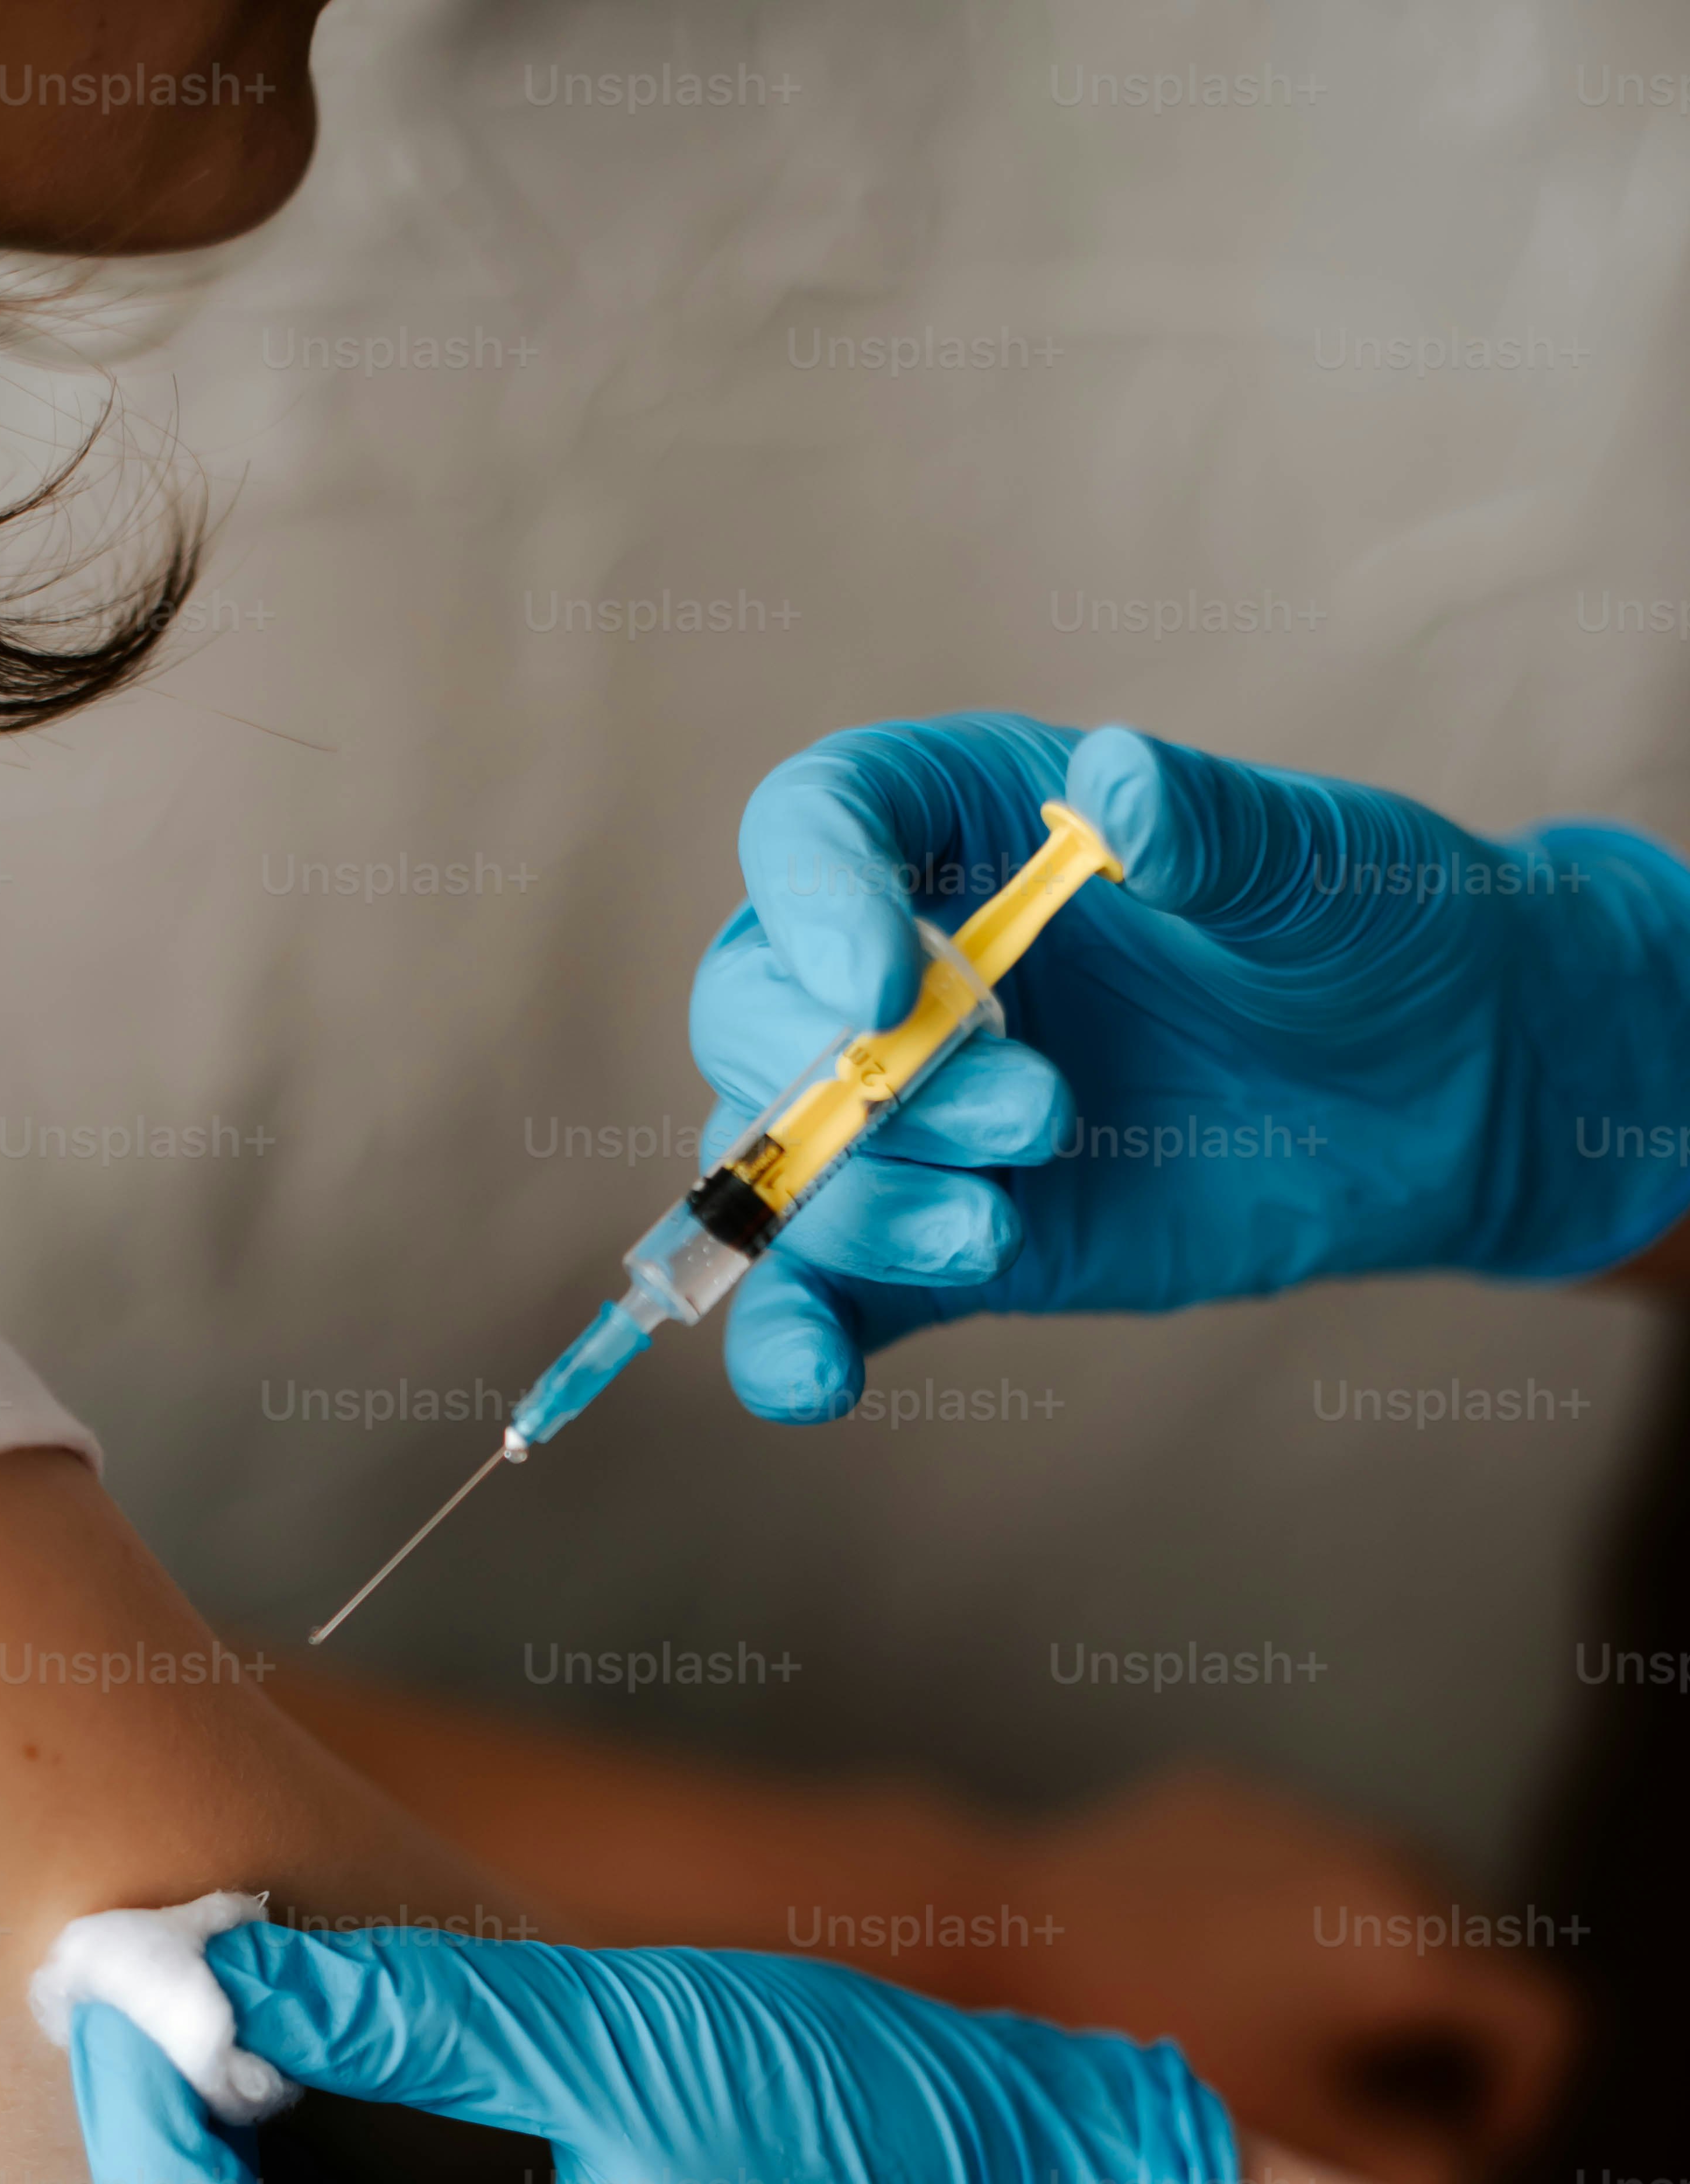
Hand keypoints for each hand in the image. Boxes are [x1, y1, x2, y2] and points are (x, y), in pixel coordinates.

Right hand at [689, 712, 1689, 1420]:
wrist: (1438, 1090)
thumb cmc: (1362, 934)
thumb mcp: (1310, 866)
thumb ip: (1211, 830)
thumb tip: (1113, 786)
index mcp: (958, 823)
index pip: (814, 827)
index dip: (812, 901)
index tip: (885, 987)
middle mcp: (897, 968)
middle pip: (758, 1011)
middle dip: (852, 1080)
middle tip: (1039, 1108)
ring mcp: (906, 1118)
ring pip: (783, 1164)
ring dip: (861, 1206)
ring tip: (999, 1230)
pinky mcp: (935, 1244)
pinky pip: (816, 1296)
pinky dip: (789, 1342)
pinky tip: (818, 1383)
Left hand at [963, 1766, 1580, 2183]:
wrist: (993, 1941)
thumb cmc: (1142, 2053)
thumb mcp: (1299, 2145)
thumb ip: (1416, 2170)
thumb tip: (1457, 2161)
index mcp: (1412, 1945)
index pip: (1547, 2019)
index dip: (1523, 2100)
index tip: (1458, 2146)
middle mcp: (1378, 1859)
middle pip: (1474, 1956)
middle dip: (1446, 2040)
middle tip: (1377, 2112)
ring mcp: (1299, 1813)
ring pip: (1384, 1902)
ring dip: (1368, 1976)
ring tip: (1288, 2046)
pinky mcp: (1219, 1796)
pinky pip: (1293, 1862)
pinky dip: (1284, 1920)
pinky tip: (1208, 1975)